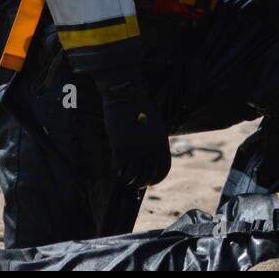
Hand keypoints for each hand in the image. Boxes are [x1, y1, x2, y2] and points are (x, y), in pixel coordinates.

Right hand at [94, 67, 170, 187]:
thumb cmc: (139, 108)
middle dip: (140, 182)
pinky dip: (117, 170)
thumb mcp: (155, 125)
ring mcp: (136, 148)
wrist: (125, 94)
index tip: (149, 182)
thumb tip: (151, 161)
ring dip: (128, 179)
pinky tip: (115, 168)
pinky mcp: (120, 146)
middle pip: (147, 175)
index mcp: (161, 142)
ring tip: (124, 178)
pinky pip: (119, 166)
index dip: (155, 179)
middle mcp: (150, 148)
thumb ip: (155, 143)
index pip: (163, 170)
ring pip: (132, 174)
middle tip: (133, 182)